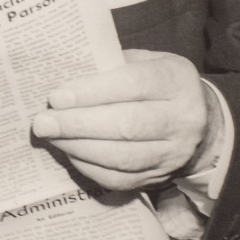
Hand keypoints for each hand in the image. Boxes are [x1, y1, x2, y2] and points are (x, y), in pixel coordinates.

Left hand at [31, 49, 223, 190]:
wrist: (197, 120)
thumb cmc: (154, 82)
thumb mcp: (141, 61)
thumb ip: (107, 65)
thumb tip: (59, 76)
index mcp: (176, 80)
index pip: (133, 85)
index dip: (92, 92)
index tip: (56, 97)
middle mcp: (183, 119)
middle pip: (127, 126)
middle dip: (77, 125)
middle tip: (42, 122)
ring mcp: (174, 153)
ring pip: (122, 157)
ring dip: (78, 147)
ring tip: (49, 136)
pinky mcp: (160, 177)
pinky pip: (120, 179)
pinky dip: (88, 167)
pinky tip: (68, 152)